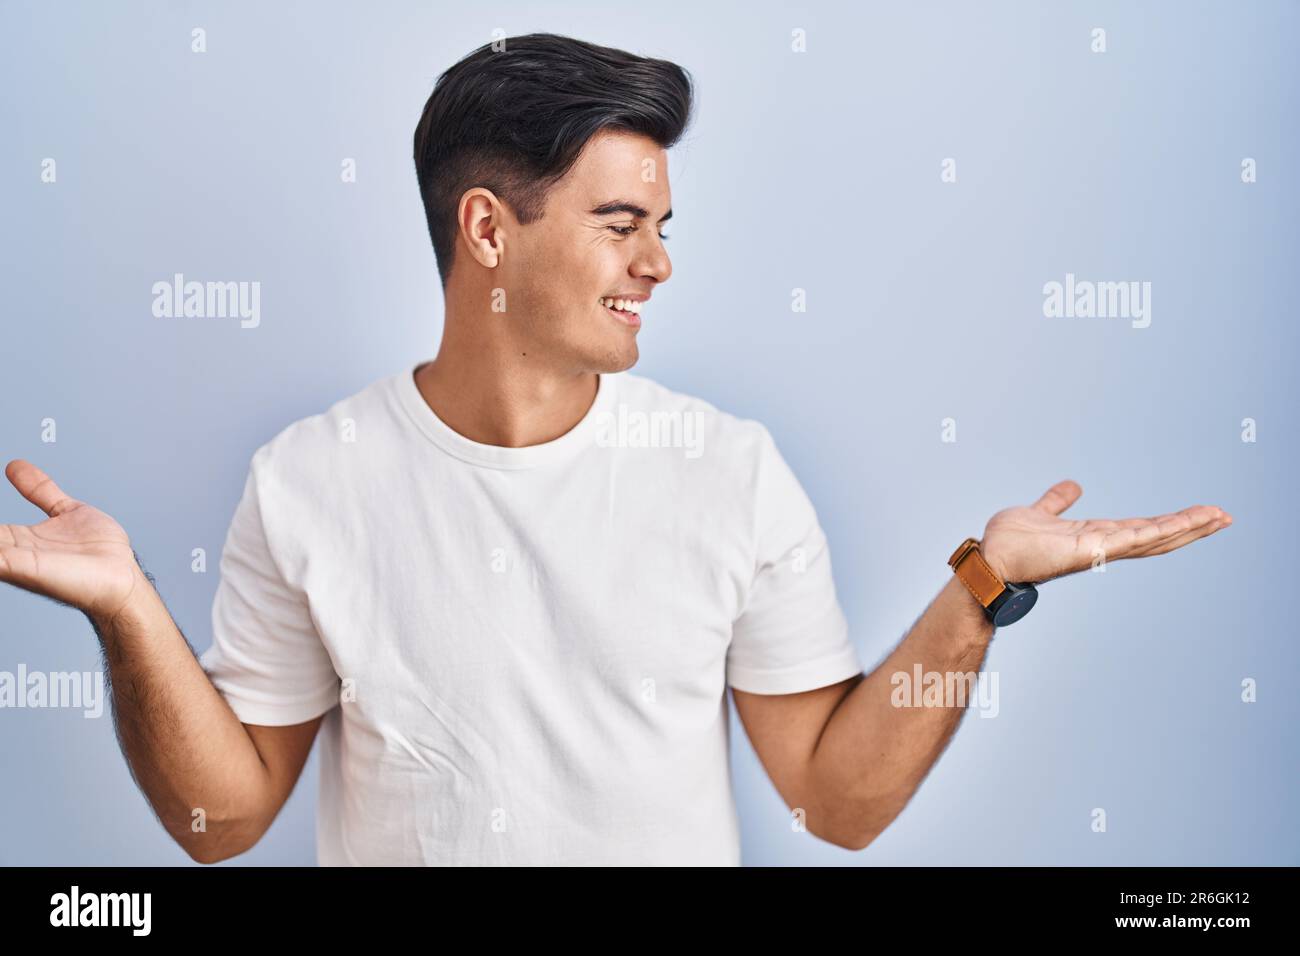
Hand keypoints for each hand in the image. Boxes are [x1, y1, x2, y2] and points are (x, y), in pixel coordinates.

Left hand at [0, 459, 144, 621]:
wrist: (118, 584)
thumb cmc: (75, 586)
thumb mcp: (24, 567)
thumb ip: (0, 556)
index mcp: (4, 554)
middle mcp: (17, 542)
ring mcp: (43, 529)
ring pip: (8, 505)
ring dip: (8, 490)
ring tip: (3, 472)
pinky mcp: (69, 516)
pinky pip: (44, 493)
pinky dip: (29, 479)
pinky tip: (15, 467)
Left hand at [979, 479, 1231, 585]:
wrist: (989, 560)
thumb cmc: (1009, 544)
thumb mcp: (1040, 512)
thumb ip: (1058, 501)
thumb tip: (1074, 486)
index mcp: (1094, 535)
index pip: (1141, 527)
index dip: (1170, 521)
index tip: (1199, 513)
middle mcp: (1102, 545)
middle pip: (1156, 535)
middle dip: (1190, 527)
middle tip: (1224, 516)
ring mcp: (1099, 550)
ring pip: (1152, 538)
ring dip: (1185, 528)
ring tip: (1217, 517)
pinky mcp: (1090, 552)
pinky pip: (1130, 540)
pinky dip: (1157, 532)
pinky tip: (1183, 524)